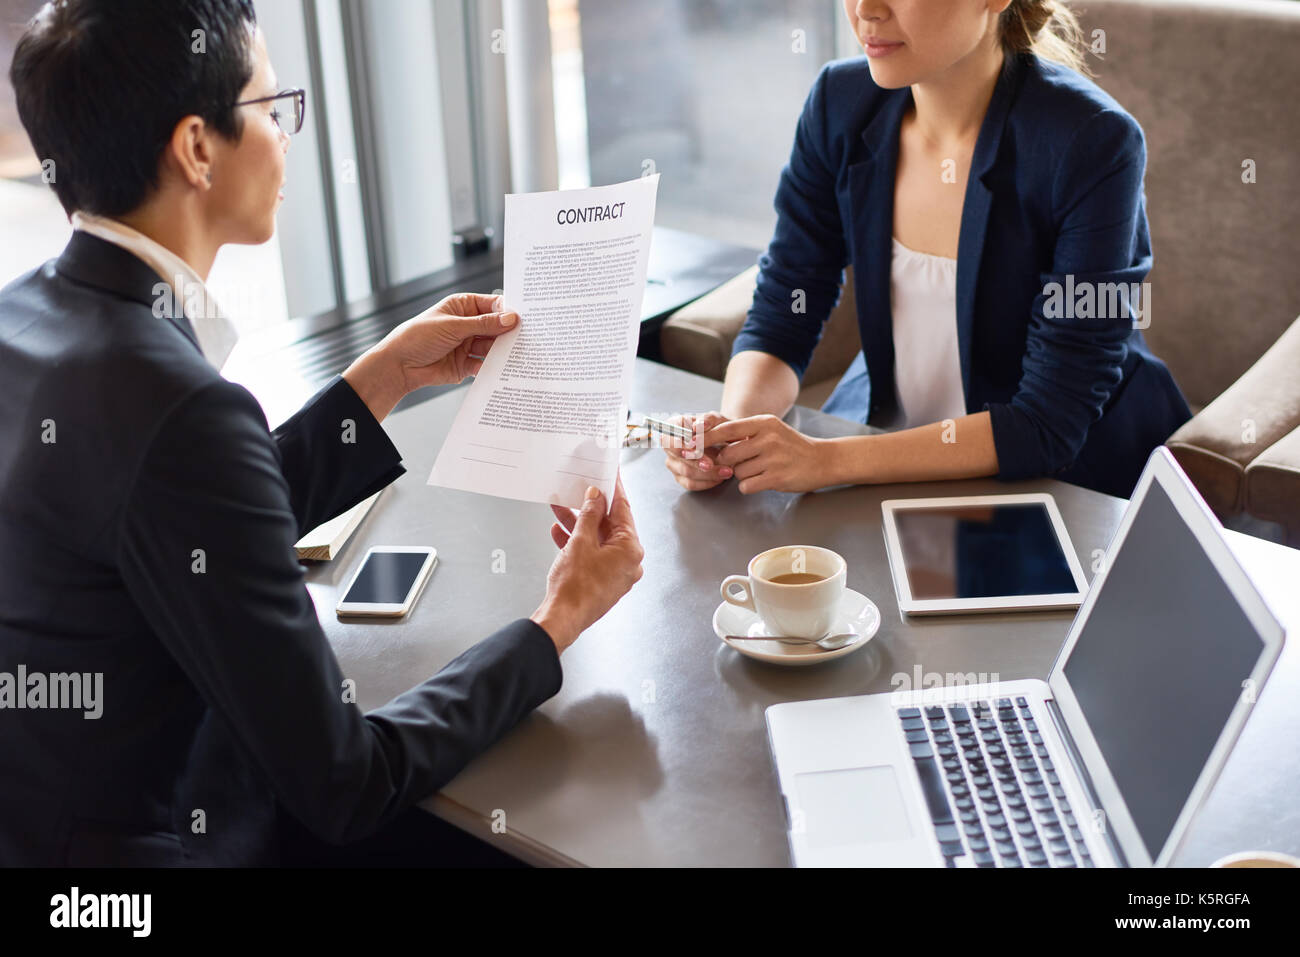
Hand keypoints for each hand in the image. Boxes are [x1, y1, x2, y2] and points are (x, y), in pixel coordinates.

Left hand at [342, 293, 518, 420]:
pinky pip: (485, 365)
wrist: (400, 365)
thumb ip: (484, 324)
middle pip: (496, 327)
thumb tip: (511, 319)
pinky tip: (503, 369)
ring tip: (516, 355)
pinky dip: (493, 367)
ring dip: (502, 351)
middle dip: (509, 333)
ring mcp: (468, 345)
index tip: (524, 318)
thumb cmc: (418, 337)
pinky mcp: (466, 364)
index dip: (508, 311)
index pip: (493, 305)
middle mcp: (468, 325)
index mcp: (464, 306)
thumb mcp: (453, 326)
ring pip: (493, 347)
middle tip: (526, 338)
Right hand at [530, 473, 644, 653]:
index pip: (624, 509)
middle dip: (591, 507)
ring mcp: (616, 573)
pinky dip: (578, 543)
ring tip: (562, 509)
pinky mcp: (603, 581)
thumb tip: (596, 496)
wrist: (562, 618)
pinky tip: (560, 533)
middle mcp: (629, 562)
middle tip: (580, 489)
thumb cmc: (574, 587)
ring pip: (599, 539)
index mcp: (631, 550)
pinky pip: (593, 554)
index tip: (610, 473)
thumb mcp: (580, 541)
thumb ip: (589, 514)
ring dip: (580, 524)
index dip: (614, 488)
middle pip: (611, 525)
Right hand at [662, 411, 734, 490]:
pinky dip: (707, 482)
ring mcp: (674, 462)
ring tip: (726, 471)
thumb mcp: (717, 419)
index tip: (697, 448)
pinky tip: (720, 478)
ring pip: (686, 472)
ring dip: (707, 474)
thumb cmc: (718, 428)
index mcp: (674, 427)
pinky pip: (691, 484)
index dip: (681, 445)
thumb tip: (698, 426)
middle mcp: (670, 445)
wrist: (727, 441)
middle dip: (695, 461)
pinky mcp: (681, 477)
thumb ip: (708, 419)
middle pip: (677, 456)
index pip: (670, 438)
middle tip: (710, 464)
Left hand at [700, 414, 833, 493]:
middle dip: (728, 463)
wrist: (821, 460)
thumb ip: (743, 433)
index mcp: (763, 423)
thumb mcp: (770, 430)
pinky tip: (763, 480)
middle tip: (741, 462)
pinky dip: (750, 486)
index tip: (692, 445)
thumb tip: (708, 439)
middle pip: (727, 454)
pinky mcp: (777, 477)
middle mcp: (768, 438)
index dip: (707, 438)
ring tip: (760, 470)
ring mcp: (773, 458)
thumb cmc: (790, 446)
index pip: (726, 429)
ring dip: (742, 475)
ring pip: (737, 472)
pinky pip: (746, 486)